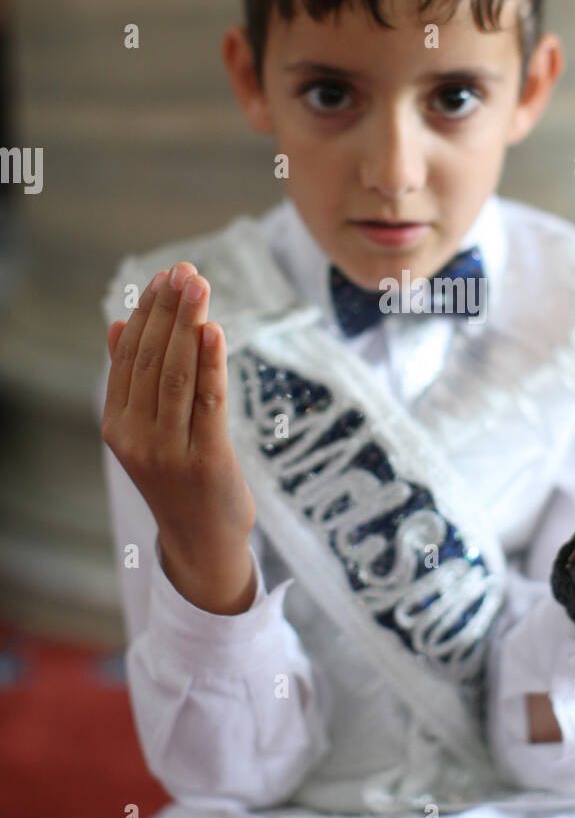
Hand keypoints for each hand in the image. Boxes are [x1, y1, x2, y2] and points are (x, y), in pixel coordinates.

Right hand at [101, 261, 256, 602]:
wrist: (202, 545)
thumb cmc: (179, 479)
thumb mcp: (145, 432)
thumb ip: (133, 383)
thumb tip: (120, 326)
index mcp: (117, 426)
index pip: (130, 358)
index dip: (147, 313)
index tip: (164, 277)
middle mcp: (136, 437)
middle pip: (152, 360)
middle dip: (168, 310)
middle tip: (184, 271)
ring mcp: (169, 451)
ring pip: (176, 375)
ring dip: (187, 325)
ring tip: (197, 285)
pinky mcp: (206, 460)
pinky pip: (207, 402)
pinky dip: (209, 362)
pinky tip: (213, 330)